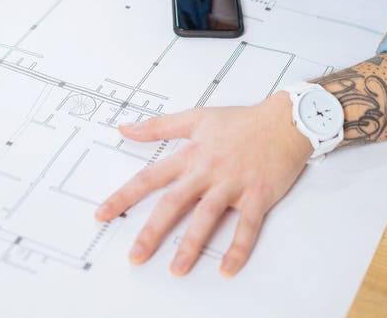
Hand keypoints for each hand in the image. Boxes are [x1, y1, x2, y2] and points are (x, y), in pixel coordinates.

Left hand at [95, 92, 311, 275]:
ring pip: (208, 216)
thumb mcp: (197, 117)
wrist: (284, 121)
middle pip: (174, 202)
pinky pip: (247, 226)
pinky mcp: (257, 195)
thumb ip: (159, 126)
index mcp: (192, 154)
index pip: (150, 177)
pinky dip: (238, 248)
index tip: (103, 214)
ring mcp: (233, 184)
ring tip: (177, 269)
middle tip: (135, 255)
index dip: (124, 196)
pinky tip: (228, 268)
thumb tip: (125, 129)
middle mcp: (208, 170)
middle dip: (152, 230)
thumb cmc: (242, 121)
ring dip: (191, 244)